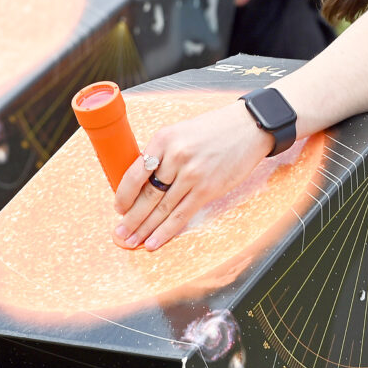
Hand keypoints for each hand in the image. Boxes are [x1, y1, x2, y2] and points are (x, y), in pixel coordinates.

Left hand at [112, 100, 273, 250]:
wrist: (248, 127)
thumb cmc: (215, 129)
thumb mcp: (181, 132)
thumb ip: (163, 153)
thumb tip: (144, 181)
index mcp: (164, 138)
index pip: (135, 172)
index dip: (124, 195)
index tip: (118, 208)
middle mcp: (175, 156)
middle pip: (147, 194)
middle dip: (131, 218)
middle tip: (119, 233)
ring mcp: (192, 174)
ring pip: (162, 208)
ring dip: (145, 228)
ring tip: (132, 241)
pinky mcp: (207, 189)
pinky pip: (181, 214)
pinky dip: (166, 231)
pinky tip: (154, 241)